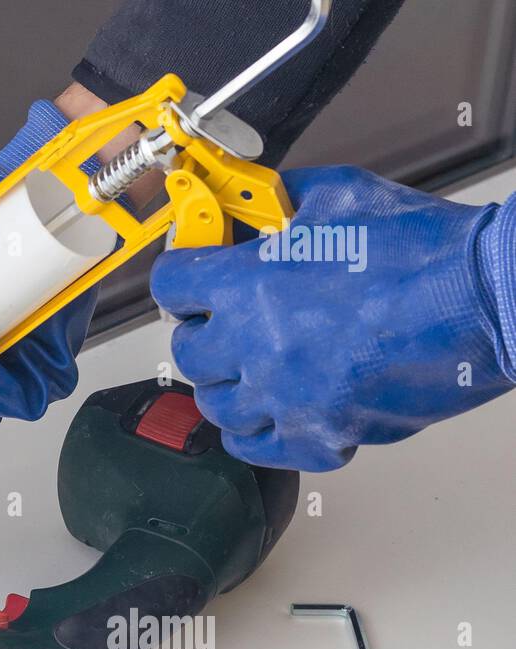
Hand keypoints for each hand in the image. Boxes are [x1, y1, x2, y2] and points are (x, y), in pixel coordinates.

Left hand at [151, 165, 511, 471]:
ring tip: (251, 364)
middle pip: (188, 351)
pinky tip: (269, 409)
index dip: (182, 275)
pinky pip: (257, 448)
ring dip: (226, 382)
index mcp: (248, 284)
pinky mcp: (321, 434)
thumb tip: (247, 205)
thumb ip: (275, 201)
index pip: (170, 284)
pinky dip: (256, 431)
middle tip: (227, 319)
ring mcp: (285, 397)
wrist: (486, 299)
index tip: (193, 275)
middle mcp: (255, 346)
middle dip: (203, 330)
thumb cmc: (422, 249)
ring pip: (216, 405)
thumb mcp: (337, 193)